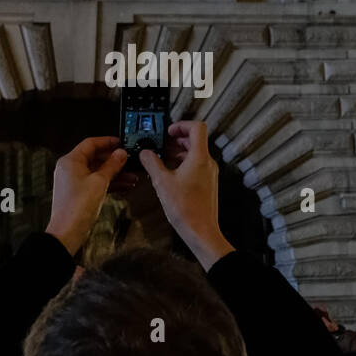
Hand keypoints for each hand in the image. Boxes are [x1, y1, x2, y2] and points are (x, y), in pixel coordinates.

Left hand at [45, 136, 128, 256]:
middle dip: (114, 160)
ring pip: (98, 172)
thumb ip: (112, 166)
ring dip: (115, 173)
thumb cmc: (77, 207)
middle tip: (130, 161)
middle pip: (95, 158)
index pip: (91, 143)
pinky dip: (109, 183)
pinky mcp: (78, 194)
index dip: (107, 141)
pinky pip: (96, 183)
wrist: (68, 232)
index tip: (121, 143)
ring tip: (132, 176)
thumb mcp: (100, 182)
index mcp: (70, 161)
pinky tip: (124, 186)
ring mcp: (74, 182)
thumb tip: (120, 154)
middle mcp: (70, 169)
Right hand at [138, 121, 234, 270]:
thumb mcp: (162, 182)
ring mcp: (209, 174)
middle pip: (195, 140)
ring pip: (195, 154)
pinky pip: (196, 166)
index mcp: (199, 157)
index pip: (197, 128)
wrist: (200, 230)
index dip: (182, 125)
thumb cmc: (185, 208)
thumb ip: (152, 163)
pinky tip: (170, 174)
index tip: (169, 131)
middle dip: (177, 140)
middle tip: (162, 144)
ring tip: (162, 159)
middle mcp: (208, 163)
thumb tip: (146, 154)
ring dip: (179, 152)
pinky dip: (183, 164)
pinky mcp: (207, 183)